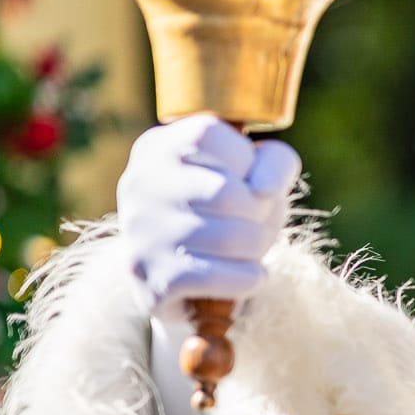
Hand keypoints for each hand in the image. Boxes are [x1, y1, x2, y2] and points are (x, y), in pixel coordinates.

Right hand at [118, 113, 300, 319]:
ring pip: (229, 238)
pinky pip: (218, 278)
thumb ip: (275, 161)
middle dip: (260, 214)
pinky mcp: (151, 280)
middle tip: (256, 224)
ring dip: (259, 248)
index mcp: (158, 148)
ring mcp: (140, 235)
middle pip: (226, 193)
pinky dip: (249, 278)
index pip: (208, 134)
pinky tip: (250, 275)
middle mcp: (139, 185)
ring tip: (253, 250)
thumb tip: (264, 188)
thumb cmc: (227, 213)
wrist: (186, 277)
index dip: (245, 159)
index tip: (245, 179)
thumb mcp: (255, 174)